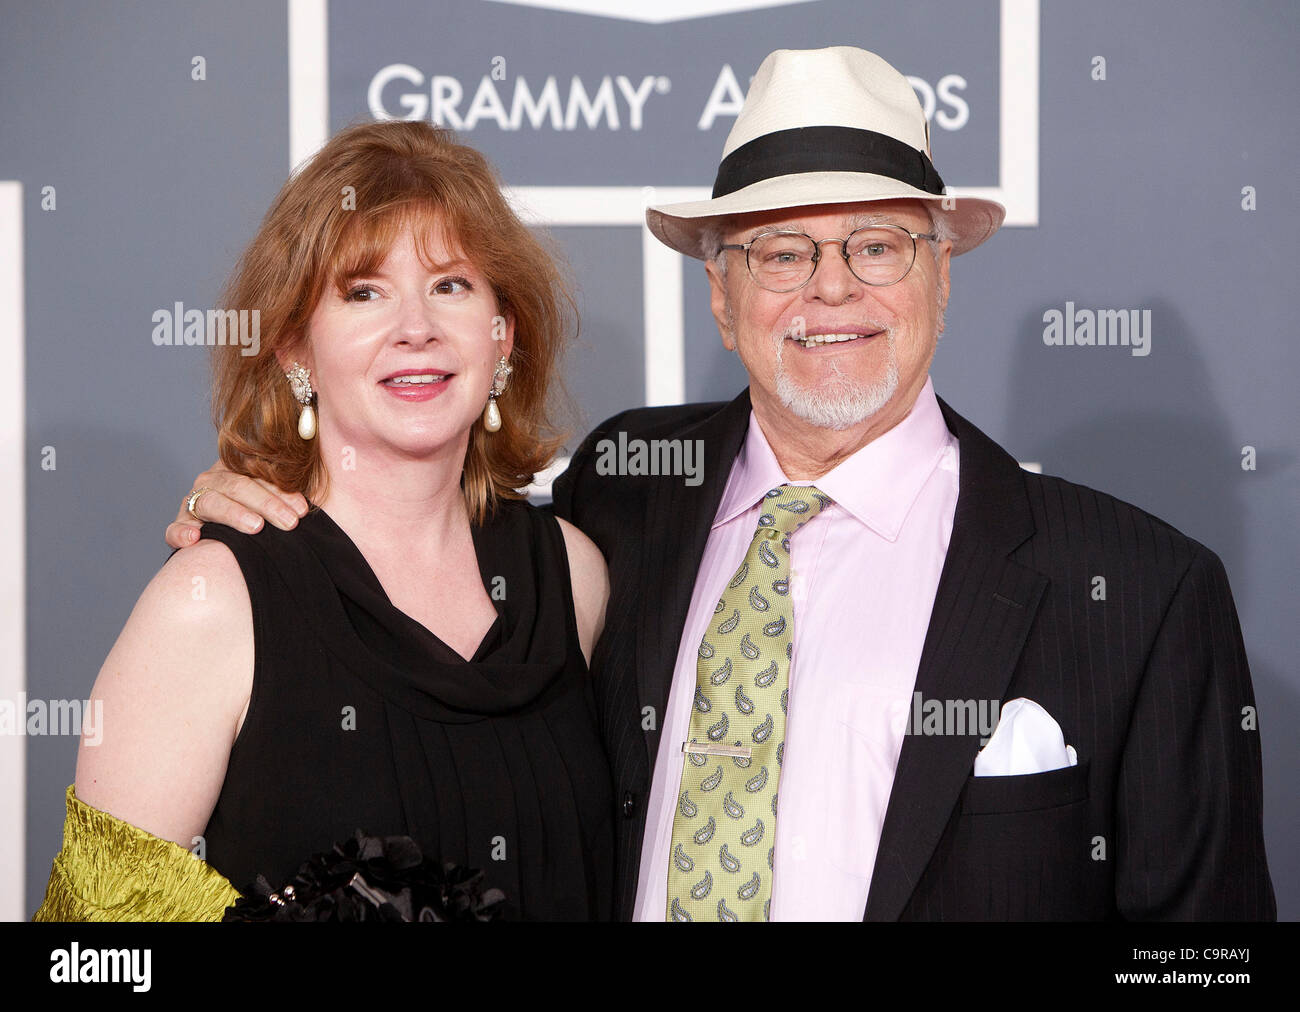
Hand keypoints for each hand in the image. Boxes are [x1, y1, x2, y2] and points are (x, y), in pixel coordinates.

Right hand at [166, 461, 308, 548]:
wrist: (233, 527)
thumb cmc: (263, 510)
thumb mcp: (275, 492)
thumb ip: (289, 483)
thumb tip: (317, 471)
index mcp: (237, 468)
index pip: (259, 475)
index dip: (282, 491)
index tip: (302, 509)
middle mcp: (214, 481)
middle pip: (239, 487)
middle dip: (267, 504)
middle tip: (290, 522)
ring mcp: (194, 501)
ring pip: (212, 503)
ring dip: (235, 514)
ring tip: (255, 527)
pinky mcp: (182, 524)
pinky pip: (175, 528)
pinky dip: (180, 533)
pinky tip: (193, 540)